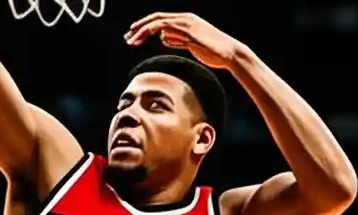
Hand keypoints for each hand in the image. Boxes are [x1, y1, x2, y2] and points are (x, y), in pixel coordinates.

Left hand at [124, 13, 242, 68]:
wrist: (229, 53)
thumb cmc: (212, 51)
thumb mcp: (190, 44)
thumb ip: (177, 39)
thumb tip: (164, 37)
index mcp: (185, 20)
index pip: (160, 19)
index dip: (145, 26)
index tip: (133, 34)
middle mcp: (185, 19)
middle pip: (156, 18)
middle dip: (139, 27)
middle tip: (127, 36)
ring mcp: (187, 24)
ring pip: (158, 23)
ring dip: (142, 31)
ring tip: (131, 40)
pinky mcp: (190, 33)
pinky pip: (168, 30)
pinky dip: (154, 32)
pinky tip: (146, 40)